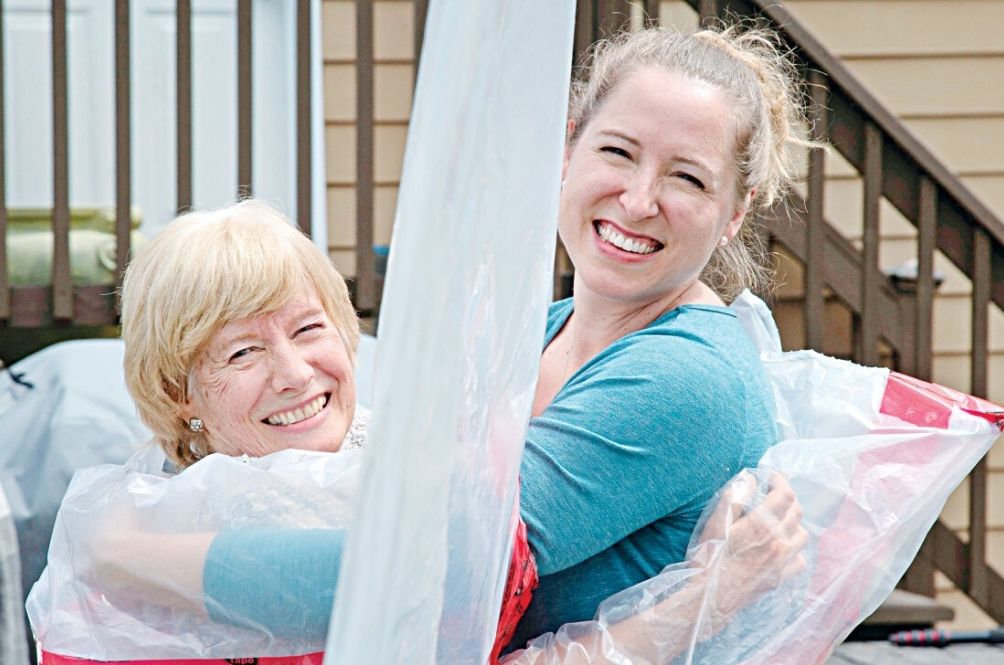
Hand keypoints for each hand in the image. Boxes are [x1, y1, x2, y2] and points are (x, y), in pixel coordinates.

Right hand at [696, 470, 807, 618]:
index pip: (784, 495)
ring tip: (780, 519)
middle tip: (774, 493)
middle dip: (787, 498)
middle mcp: (778, 541)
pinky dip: (795, 549)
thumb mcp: (715, 523)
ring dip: (793, 522)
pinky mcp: (780, 577)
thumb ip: (733, 498)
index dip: (780, 481)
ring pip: (802, 534)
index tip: (771, 477)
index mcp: (762, 525)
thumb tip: (750, 480)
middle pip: (796, 511)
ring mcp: (782, 561)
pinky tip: (783, 547)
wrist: (711, 596)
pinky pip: (800, 559)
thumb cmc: (709, 558)